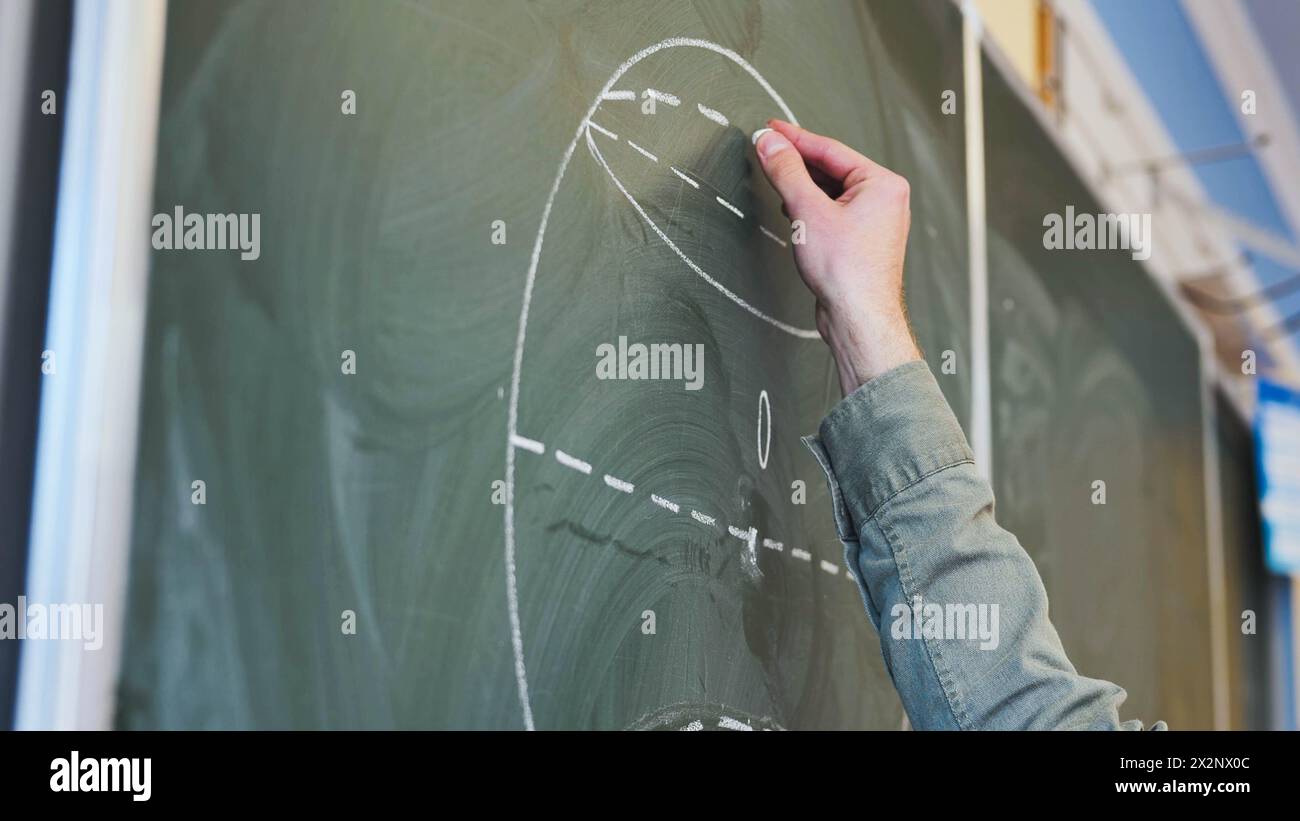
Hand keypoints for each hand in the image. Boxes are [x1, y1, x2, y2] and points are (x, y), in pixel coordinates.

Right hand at [753, 120, 920, 394]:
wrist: (859, 318)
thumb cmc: (847, 271)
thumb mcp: (807, 211)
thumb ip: (786, 172)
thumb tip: (769, 143)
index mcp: (882, 184)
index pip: (831, 150)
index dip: (795, 138)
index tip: (770, 129)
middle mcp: (885, 200)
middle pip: (832, 169)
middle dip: (798, 163)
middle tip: (767, 151)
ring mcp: (875, 222)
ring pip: (832, 192)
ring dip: (802, 187)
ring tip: (777, 181)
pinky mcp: (862, 242)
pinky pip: (833, 212)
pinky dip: (811, 208)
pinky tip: (794, 212)